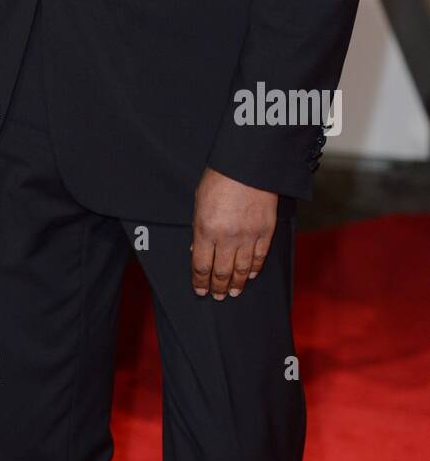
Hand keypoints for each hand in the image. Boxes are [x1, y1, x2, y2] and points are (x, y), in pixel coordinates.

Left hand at [190, 166, 277, 298]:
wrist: (249, 165)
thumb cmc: (220, 178)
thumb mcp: (199, 201)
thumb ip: (197, 227)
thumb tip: (195, 249)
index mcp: (205, 229)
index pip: (200, 265)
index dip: (199, 281)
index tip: (199, 290)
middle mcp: (226, 237)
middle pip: (220, 272)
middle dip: (217, 287)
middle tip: (216, 295)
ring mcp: (248, 236)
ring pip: (241, 269)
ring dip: (235, 283)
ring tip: (232, 292)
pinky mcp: (265, 232)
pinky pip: (259, 258)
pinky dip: (253, 269)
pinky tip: (248, 275)